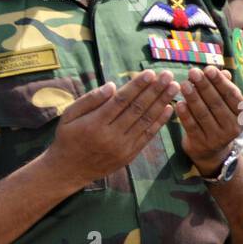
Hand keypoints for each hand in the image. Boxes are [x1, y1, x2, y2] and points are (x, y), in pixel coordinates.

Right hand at [41, 70, 177, 190]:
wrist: (69, 170)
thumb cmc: (67, 138)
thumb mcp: (68, 116)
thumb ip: (89, 100)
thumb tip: (112, 86)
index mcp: (94, 124)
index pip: (121, 100)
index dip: (137, 86)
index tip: (150, 73)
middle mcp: (111, 136)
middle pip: (137, 108)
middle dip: (155, 90)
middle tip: (168, 75)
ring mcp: (122, 147)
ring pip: (146, 120)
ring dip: (162, 102)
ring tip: (174, 87)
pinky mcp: (129, 155)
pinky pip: (148, 135)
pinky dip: (160, 122)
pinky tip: (169, 108)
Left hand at [176, 65, 242, 175]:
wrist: (211, 150)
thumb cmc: (218, 119)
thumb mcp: (225, 105)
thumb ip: (224, 88)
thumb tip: (223, 72)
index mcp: (242, 114)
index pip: (231, 95)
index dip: (220, 81)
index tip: (208, 69)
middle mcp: (233, 126)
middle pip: (216, 103)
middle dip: (204, 86)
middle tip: (192, 72)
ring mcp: (217, 137)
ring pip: (203, 114)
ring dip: (193, 98)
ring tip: (184, 84)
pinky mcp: (201, 143)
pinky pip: (191, 126)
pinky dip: (185, 114)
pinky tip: (178, 103)